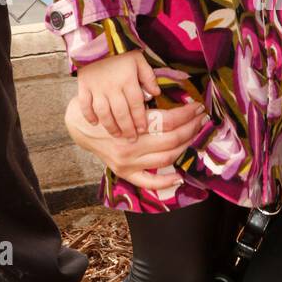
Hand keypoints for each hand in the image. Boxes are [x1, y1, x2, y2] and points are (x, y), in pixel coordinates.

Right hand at [65, 94, 208, 194]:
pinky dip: (166, 182)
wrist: (81, 126)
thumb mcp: (124, 99)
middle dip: (191, 128)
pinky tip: (180, 177)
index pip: (168, 120)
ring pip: (166, 158)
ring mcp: (127, 163)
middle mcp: (129, 146)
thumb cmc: (106, 110)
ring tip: (194, 135)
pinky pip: (149, 182)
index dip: (186, 114)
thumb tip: (175, 98)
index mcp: (130, 123)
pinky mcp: (124, 173)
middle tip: (201, 118)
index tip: (197, 107)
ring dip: (184, 146)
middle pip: (171, 139)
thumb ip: (147, 100)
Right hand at [76, 50, 160, 139]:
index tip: (143, 130)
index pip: (135, 104)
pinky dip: (89, 115)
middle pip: (120, 113)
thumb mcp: (139, 59)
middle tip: (132, 139)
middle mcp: (112, 87)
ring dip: (110, 126)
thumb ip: (148, 76)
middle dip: (127, 128)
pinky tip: (94, 123)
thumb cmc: (120, 50)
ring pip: (103, 112)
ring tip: (117, 135)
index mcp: (128, 80)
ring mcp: (96, 88)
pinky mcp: (83, 86)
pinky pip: (85, 104)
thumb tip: (156, 93)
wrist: (95, 38)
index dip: (140, 119)